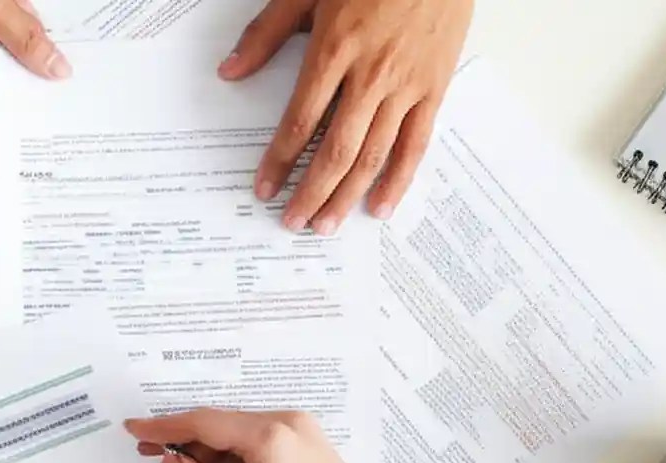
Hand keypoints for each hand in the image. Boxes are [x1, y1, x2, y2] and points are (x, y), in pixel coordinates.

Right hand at [125, 410, 444, 462]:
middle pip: (218, 430)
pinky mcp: (307, 444)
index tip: (132, 430)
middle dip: (185, 458)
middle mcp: (287, 424)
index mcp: (272, 439)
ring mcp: (300, 431)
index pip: (202, 423)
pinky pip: (257, 448)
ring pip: (235, 441)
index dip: (162, 428)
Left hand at [220, 0, 473, 233]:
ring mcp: (407, 85)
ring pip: (374, 155)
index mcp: (334, 49)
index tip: (265, 188)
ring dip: (347, 195)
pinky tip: (381, 206)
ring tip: (327, 225)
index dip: (280, 160)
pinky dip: (399, 179)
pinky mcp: (435, 88)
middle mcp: (371, 75)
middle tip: (293, 221)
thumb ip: (266, 32)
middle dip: (311, 192)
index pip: (301, 121)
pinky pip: (416, 144)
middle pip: (336, 150)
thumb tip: (230, 71)